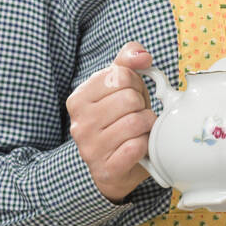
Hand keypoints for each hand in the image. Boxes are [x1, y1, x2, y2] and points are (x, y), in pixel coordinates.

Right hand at [67, 41, 156, 202]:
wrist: (113, 167)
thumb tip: (143, 56)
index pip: (120, 76)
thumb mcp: (119, 87)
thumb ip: (127, 61)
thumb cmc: (117, 121)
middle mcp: (79, 124)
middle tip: (136, 116)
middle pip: (130, 99)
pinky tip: (140, 148)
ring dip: (147, 126)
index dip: (135, 84)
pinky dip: (146, 146)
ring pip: (136, 122)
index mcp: (78, 99)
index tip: (130, 96)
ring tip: (140, 131)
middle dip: (142, 106)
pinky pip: (137, 147)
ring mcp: (90, 148)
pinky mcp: (106, 169)